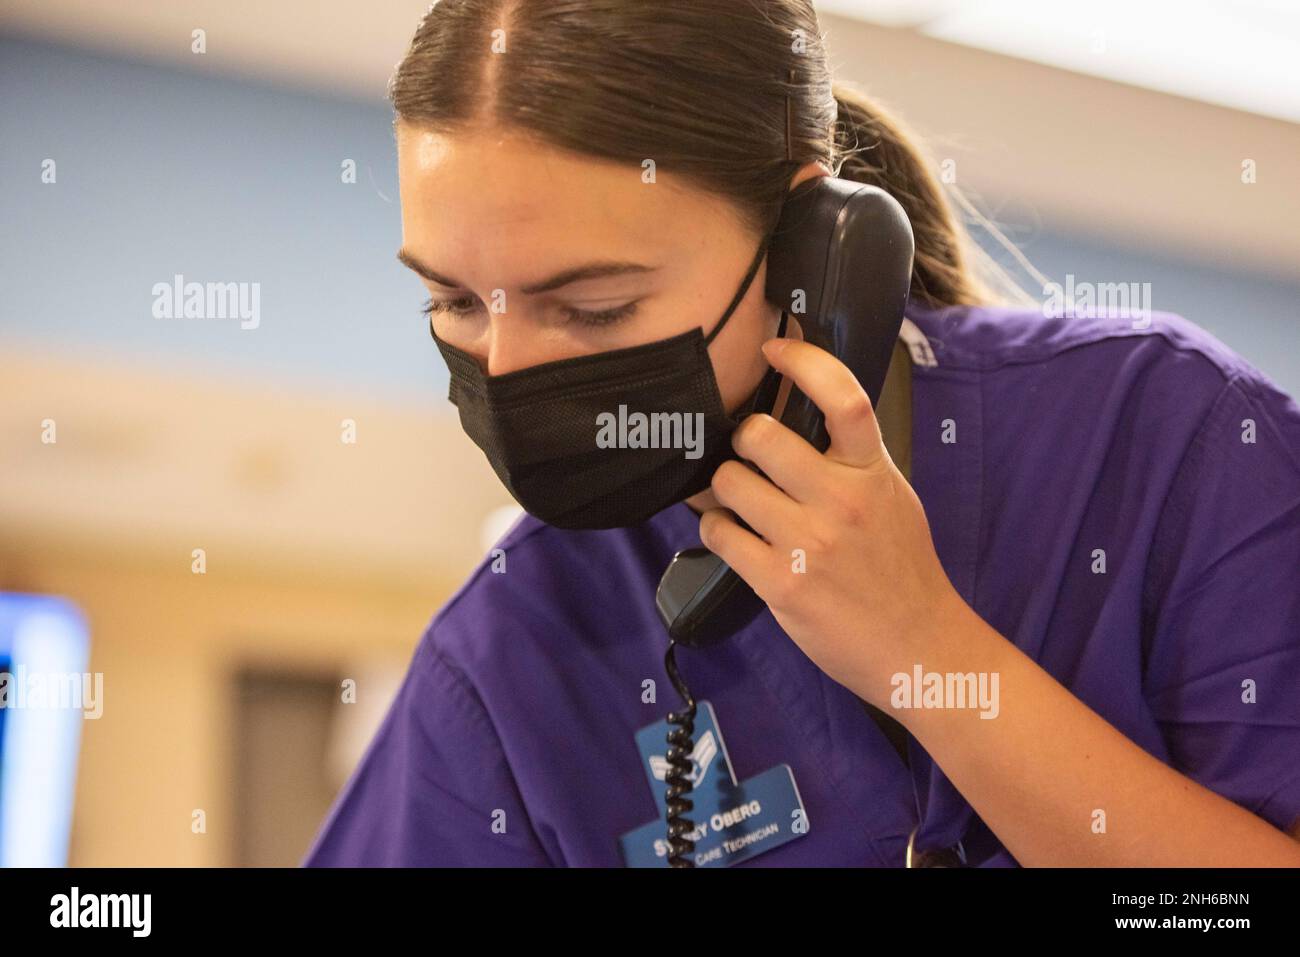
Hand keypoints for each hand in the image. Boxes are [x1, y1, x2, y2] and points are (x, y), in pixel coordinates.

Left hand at [698, 336, 969, 707]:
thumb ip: (850, 459)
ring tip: (741, 506)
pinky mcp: (781, 584)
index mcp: (873, 471)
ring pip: (728, 484)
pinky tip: (735, 538)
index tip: (773, 348)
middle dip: (741, 443)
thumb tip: (796, 417)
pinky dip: (718, 531)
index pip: (841, 397)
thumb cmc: (900, 568)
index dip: (802, 362)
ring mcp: (810, 542)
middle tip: (748, 459)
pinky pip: (720, 534)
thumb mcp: (891, 496)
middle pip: (758, 436)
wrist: (919, 646)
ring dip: (723, 492)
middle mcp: (842, 500)